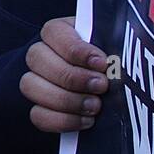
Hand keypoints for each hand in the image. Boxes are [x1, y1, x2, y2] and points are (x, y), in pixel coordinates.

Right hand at [20, 16, 108, 131]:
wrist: (122, 92)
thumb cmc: (117, 65)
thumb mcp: (116, 50)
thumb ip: (112, 49)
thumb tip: (113, 60)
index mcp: (59, 33)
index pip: (52, 32)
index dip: (75, 49)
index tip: (101, 63)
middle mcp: (42, 54)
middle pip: (36, 58)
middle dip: (71, 76)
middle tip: (101, 86)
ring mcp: (36, 81)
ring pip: (30, 86)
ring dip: (65, 99)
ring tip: (95, 106)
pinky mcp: (40, 108)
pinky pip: (37, 115)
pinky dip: (62, 120)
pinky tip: (86, 120)